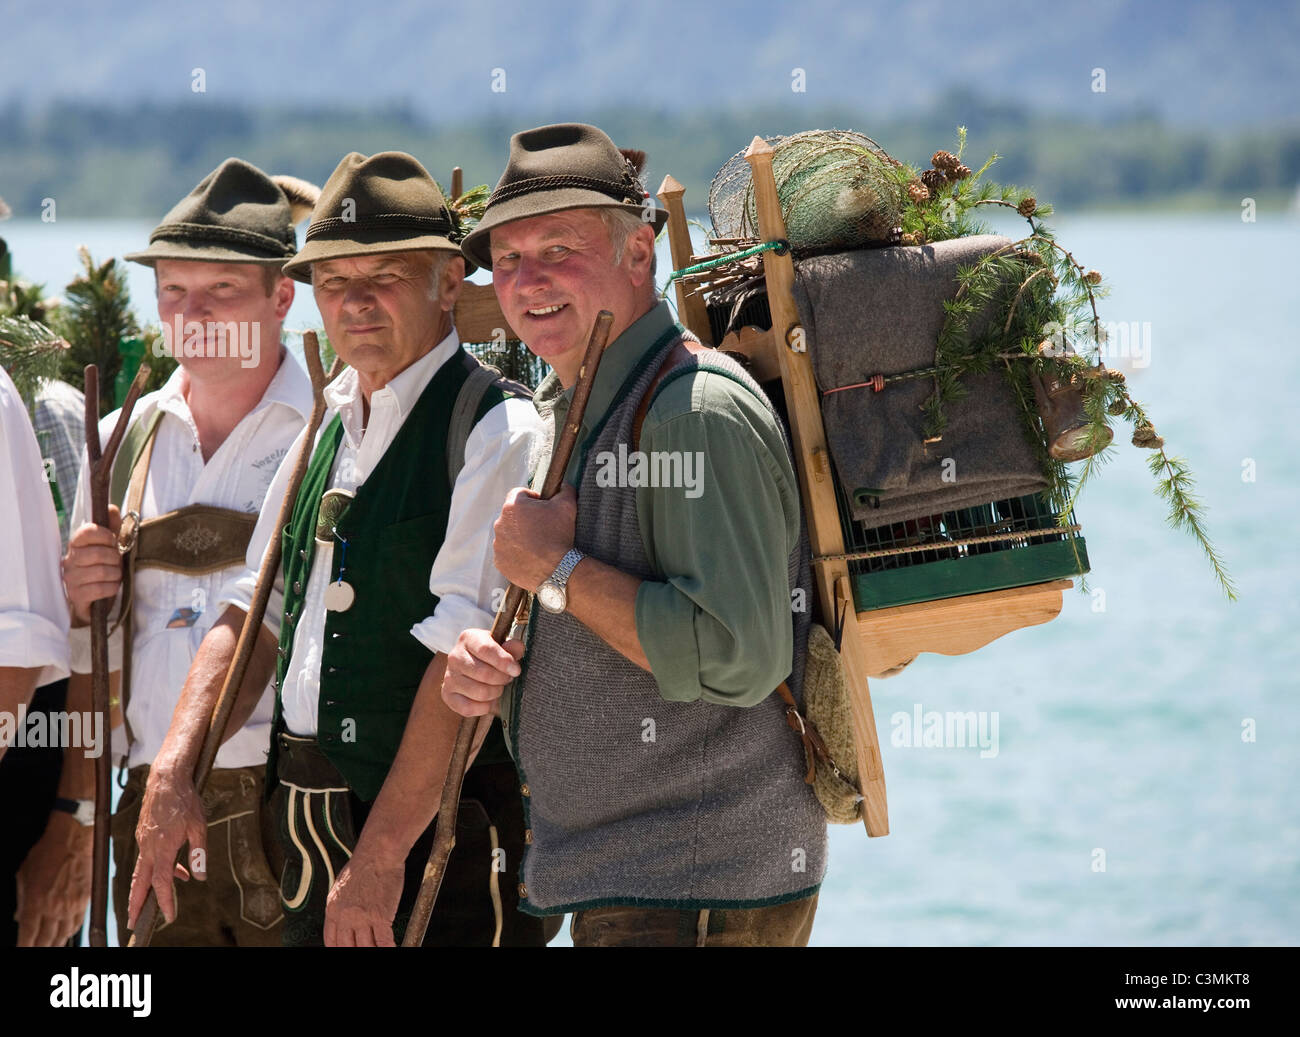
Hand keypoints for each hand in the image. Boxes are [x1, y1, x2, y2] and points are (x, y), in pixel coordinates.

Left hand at [14, 813, 91, 945]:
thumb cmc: (48, 851)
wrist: (74, 838)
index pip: (28, 936)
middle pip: (46, 940)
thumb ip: (22, 900)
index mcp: (36, 903)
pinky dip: (70, 932)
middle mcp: (55, 908)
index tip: (21, 949)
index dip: (24, 946)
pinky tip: (65, 934)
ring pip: (63, 935)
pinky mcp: (85, 899)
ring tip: (50, 947)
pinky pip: (78, 923)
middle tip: (35, 950)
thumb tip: (19, 916)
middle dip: (39, 948)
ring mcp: (72, 905)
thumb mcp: (24, 875)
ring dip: (55, 943)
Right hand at [63, 505, 122, 625]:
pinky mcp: (76, 596)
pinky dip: (112, 588)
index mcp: (76, 544)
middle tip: (117, 563)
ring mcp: (70, 579)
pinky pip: (101, 589)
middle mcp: (69, 560)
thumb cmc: (104, 566)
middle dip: (115, 558)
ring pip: (102, 572)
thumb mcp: (110, 545)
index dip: (106, 535)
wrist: (95, 597)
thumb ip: (112, 526)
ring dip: (116, 574)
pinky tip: (111, 587)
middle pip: (98, 553)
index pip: (87, 531)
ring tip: (115, 575)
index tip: (113, 541)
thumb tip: (111, 508)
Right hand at [128, 766, 207, 927]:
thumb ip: (199, 852)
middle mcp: (148, 847)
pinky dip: (157, 869)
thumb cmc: (185, 800)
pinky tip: (177, 870)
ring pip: (141, 871)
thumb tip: (199, 877)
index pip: (161, 883)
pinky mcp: (144, 834)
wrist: (166, 778)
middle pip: (139, 883)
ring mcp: (144, 841)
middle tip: (134, 924)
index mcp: (162, 848)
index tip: (169, 917)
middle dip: (136, 905)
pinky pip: (148, 858)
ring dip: (145, 888)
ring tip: (155, 903)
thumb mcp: (199, 826)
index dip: (165, 902)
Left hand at [323, 848, 404, 946]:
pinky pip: (384, 941)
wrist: (379, 852)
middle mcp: (345, 916)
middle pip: (348, 947)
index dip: (340, 949)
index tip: (348, 949)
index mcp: (333, 909)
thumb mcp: (342, 886)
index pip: (331, 941)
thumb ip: (341, 906)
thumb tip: (345, 919)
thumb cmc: (364, 864)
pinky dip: (389, 947)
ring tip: (380, 948)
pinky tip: (394, 946)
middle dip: (357, 951)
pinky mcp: (380, 916)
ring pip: (366, 947)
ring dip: (374, 949)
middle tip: (366, 948)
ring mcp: (362, 918)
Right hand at [442, 629, 523, 717]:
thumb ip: (512, 647)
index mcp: (469, 638)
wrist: (476, 667)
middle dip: (502, 679)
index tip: (516, 670)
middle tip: (507, 679)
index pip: (486, 649)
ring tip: (498, 687)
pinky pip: (468, 708)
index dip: (504, 662)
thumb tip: (517, 647)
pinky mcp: (447, 695)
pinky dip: (484, 707)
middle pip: (484, 673)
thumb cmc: (493, 656)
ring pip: (479, 692)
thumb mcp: (504, 647)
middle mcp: (455, 656)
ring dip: (495, 693)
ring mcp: (449, 676)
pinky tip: (489, 700)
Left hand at [492, 483, 576, 592]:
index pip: (519, 494)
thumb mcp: (568, 506)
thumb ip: (565, 490)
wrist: (557, 570)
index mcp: (513, 506)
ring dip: (519, 537)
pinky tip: (531, 557)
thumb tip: (565, 485)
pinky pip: (506, 553)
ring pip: (508, 535)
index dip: (532, 499)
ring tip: (537, 545)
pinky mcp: (499, 561)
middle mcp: (500, 523)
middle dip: (525, 519)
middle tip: (542, 528)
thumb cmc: (559, 536)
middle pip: (512, 515)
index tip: (543, 508)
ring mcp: (498, 544)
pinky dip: (516, 554)